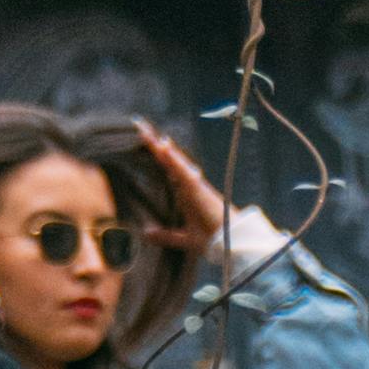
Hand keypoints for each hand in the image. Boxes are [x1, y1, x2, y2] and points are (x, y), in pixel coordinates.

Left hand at [137, 132, 229, 263]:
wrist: (230, 243)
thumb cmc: (212, 239)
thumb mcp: (183, 239)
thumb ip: (165, 236)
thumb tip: (147, 234)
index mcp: (184, 194)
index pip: (166, 170)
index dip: (155, 156)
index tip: (141, 141)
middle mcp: (187, 185)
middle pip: (167, 160)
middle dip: (153, 144)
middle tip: (138, 125)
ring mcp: (193, 185)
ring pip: (173, 161)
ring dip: (159, 146)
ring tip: (144, 130)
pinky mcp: (198, 189)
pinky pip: (182, 170)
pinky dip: (173, 158)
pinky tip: (163, 146)